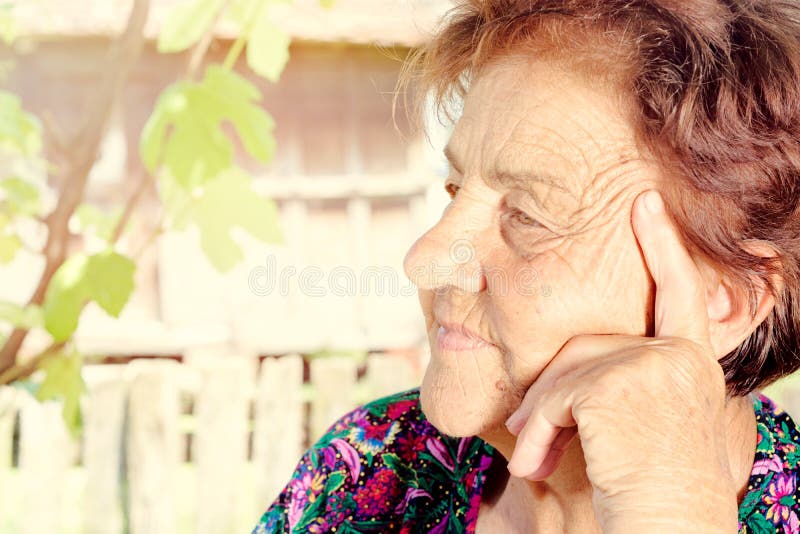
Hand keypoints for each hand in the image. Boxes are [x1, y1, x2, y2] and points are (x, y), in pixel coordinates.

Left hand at [503, 190, 737, 531]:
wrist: (668, 529)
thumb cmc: (649, 493)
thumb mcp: (634, 429)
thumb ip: (609, 388)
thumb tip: (542, 388)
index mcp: (689, 365)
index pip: (680, 295)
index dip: (663, 246)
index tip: (645, 204)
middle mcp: (679, 359)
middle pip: (589, 345)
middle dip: (549, 392)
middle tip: (525, 437)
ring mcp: (654, 366)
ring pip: (568, 370)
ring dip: (538, 419)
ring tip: (530, 461)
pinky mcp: (621, 383)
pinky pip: (557, 395)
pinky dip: (536, 431)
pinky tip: (533, 465)